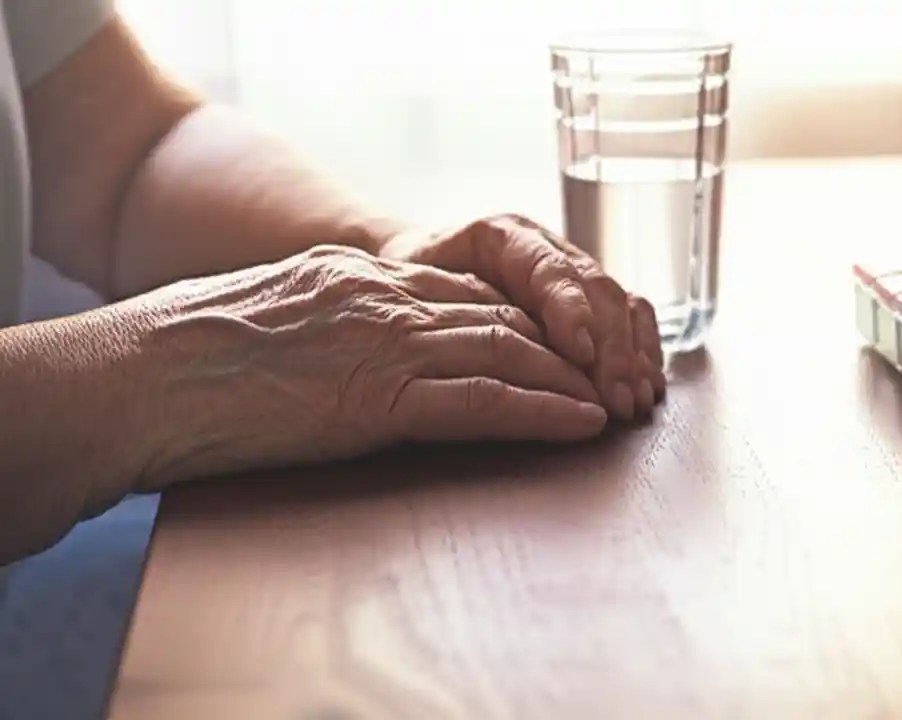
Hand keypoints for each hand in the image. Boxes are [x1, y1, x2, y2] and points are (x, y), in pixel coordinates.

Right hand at [126, 244, 606, 488]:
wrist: (139, 377)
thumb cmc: (182, 354)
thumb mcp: (267, 314)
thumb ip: (323, 318)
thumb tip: (340, 342)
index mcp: (355, 275)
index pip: (463, 289)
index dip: (519, 316)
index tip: (554, 338)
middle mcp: (383, 298)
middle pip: (500, 315)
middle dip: (561, 345)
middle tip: (602, 368)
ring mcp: (385, 345)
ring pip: (507, 352)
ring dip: (568, 379)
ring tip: (610, 399)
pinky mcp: (379, 399)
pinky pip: (483, 402)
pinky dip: (540, 412)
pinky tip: (578, 422)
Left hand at [380, 214, 665, 420]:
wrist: (420, 264)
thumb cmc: (413, 280)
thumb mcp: (416, 282)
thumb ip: (453, 303)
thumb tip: (492, 342)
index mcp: (504, 236)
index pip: (549, 268)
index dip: (571, 310)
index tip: (580, 352)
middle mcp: (549, 247)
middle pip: (596, 290)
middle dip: (612, 349)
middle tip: (617, 398)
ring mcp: (574, 269)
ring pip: (620, 302)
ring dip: (634, 355)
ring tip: (637, 399)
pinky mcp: (590, 296)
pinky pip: (631, 315)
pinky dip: (644, 349)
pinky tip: (649, 383)